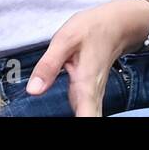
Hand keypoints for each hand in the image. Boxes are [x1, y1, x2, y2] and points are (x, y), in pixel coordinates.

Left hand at [26, 0, 148, 116]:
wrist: (116, 25)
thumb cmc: (91, 30)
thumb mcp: (65, 40)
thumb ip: (48, 66)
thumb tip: (32, 91)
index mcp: (86, 85)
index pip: (87, 118)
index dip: (80, 123)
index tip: (63, 122)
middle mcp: (92, 96)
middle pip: (87, 121)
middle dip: (77, 121)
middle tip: (44, 121)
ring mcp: (92, 96)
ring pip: (85, 116)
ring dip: (76, 118)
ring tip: (47, 118)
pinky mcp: (88, 94)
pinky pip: (84, 112)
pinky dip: (77, 115)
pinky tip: (68, 114)